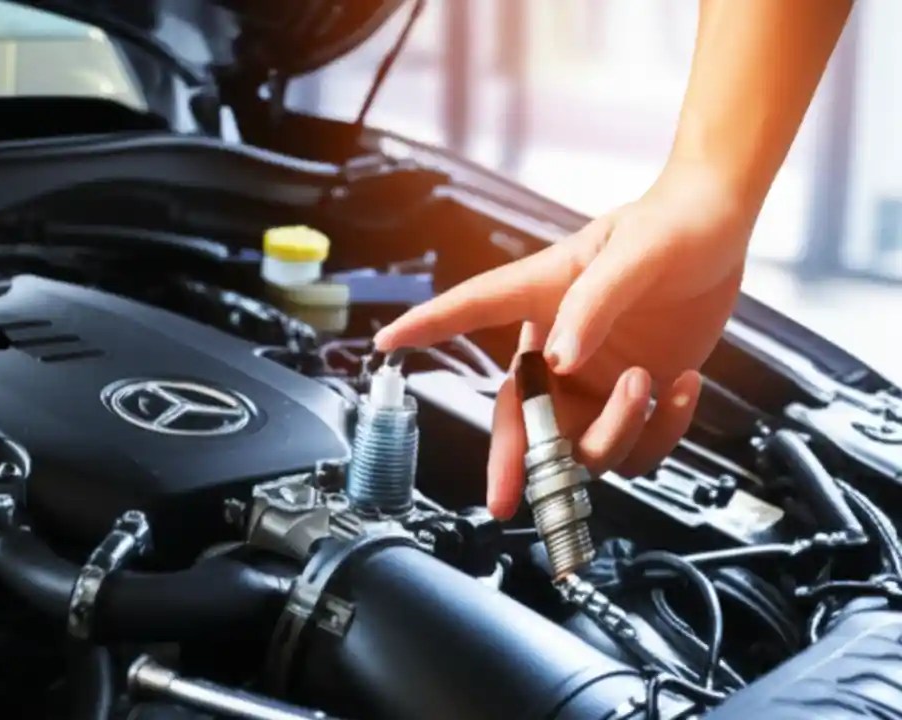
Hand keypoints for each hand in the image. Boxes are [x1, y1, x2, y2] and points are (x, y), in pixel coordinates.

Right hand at [374, 163, 757, 518]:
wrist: (719, 230)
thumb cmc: (669, 225)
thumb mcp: (632, 255)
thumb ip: (593, 306)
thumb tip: (559, 360)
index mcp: (543, 296)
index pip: (470, 310)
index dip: (424, 327)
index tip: (386, 344)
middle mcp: (560, 346)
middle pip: (519, 415)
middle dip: (512, 461)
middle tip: (506, 498)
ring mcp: (596, 376)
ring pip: (582, 441)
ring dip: (613, 433)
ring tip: (649, 382)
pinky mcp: (634, 393)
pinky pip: (639, 442)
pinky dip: (662, 429)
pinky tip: (681, 387)